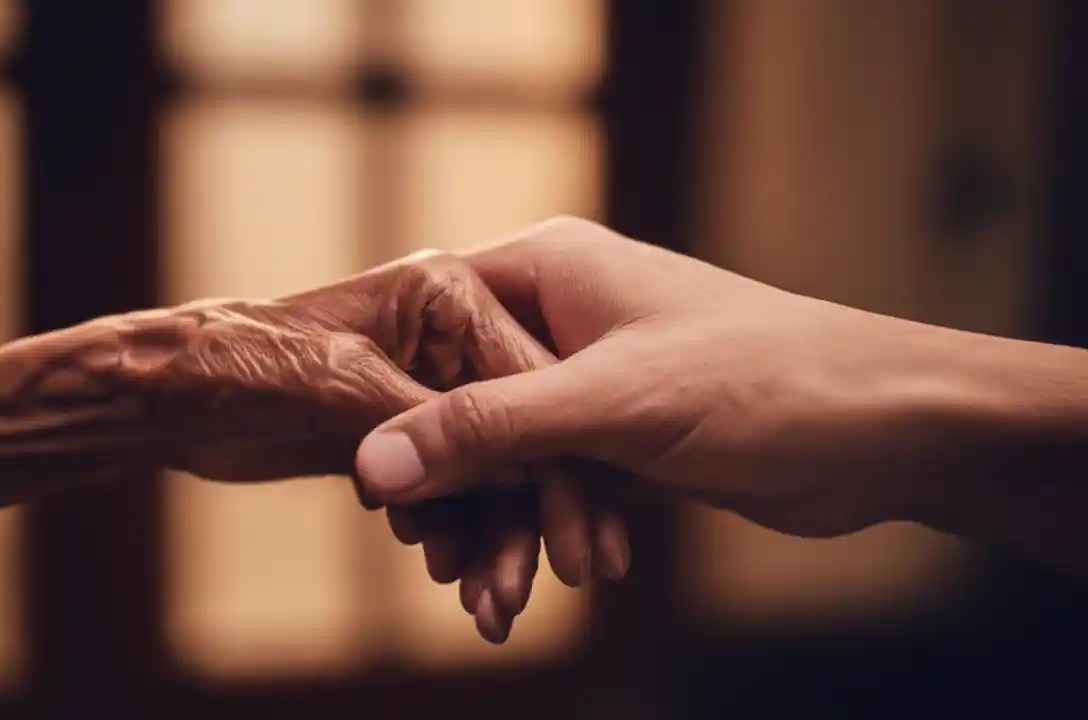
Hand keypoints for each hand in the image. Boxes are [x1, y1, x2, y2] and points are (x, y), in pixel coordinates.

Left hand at [103, 251, 621, 638]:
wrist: (168, 398)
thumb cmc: (236, 363)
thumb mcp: (334, 383)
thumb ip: (422, 419)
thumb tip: (513, 465)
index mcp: (445, 296)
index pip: (526, 381)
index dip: (552, 464)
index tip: (576, 539)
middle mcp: (446, 338)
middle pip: (513, 433)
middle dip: (519, 518)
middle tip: (514, 592)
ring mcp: (423, 387)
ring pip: (483, 470)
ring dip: (485, 537)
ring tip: (486, 603)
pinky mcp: (399, 432)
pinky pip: (446, 487)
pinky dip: (448, 531)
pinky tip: (446, 571)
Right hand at [356, 217, 1087, 553]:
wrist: (882, 429)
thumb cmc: (757, 382)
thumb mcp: (607, 404)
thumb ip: (486, 427)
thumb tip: (372, 461)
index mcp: (551, 268)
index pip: (435, 317)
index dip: (392, 393)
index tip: (359, 470)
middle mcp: (567, 311)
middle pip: (468, 394)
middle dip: (453, 483)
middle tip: (423, 553)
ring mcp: (598, 373)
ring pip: (513, 448)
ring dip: (501, 519)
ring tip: (483, 595)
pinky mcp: (628, 429)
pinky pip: (558, 478)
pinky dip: (546, 527)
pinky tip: (535, 581)